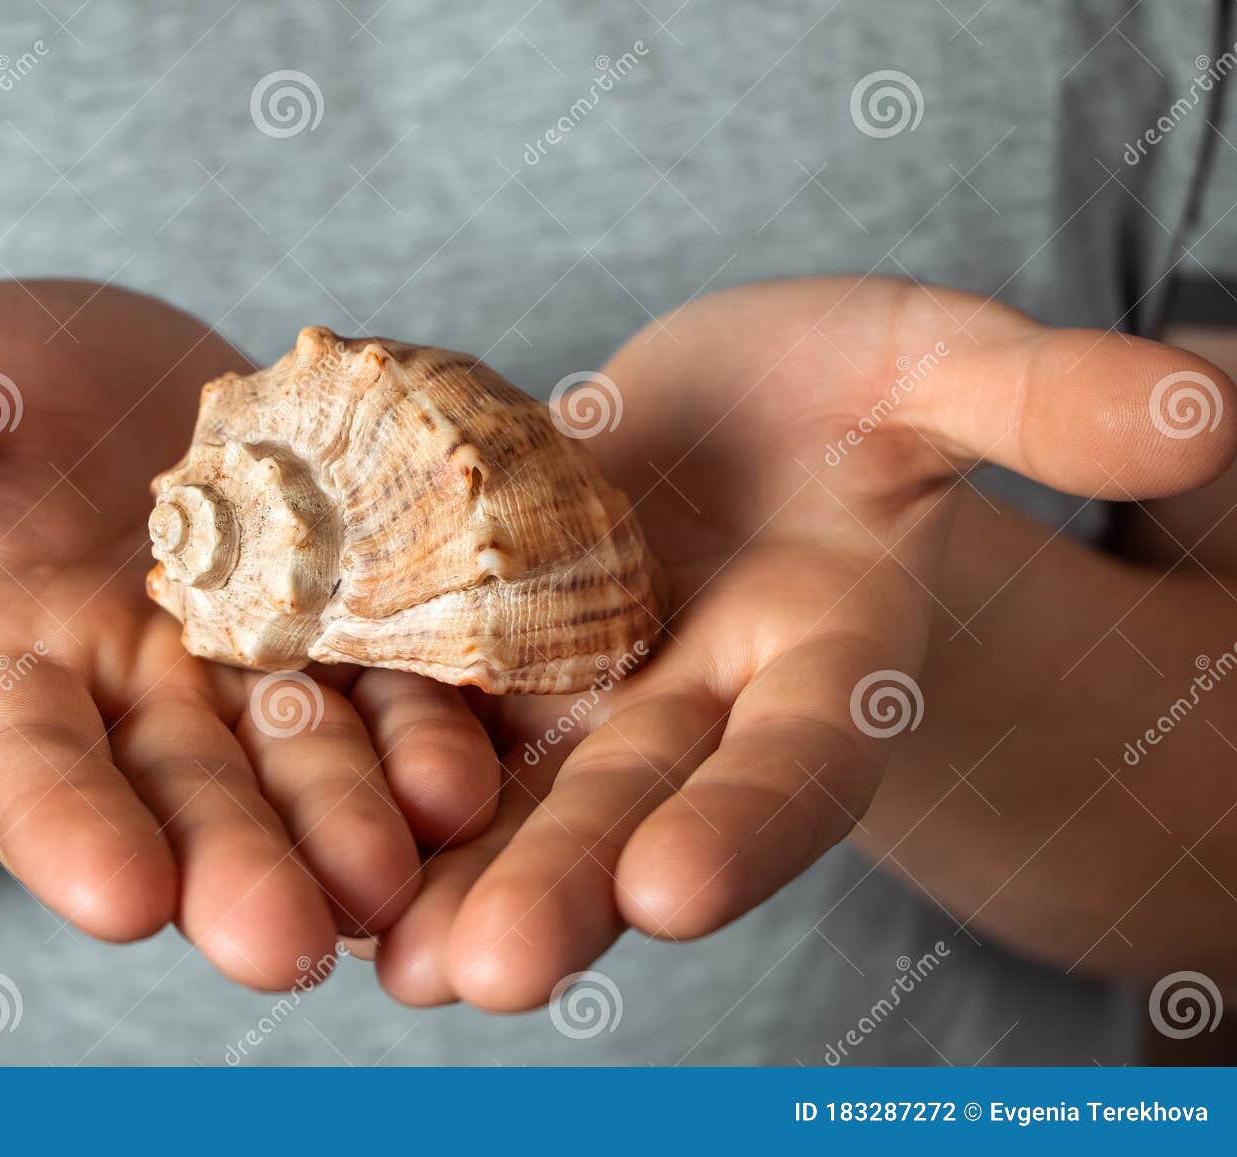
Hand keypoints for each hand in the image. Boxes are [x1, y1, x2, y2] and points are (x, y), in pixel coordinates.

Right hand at [0, 280, 497, 988]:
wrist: (132, 389)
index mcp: (14, 662)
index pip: (27, 764)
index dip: (64, 829)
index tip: (111, 893)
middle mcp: (145, 696)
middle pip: (189, 795)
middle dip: (233, 867)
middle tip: (283, 944)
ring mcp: (260, 668)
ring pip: (305, 758)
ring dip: (349, 823)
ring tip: (395, 875)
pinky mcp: (357, 628)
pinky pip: (397, 683)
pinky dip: (429, 727)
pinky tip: (469, 773)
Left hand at [372, 275, 1236, 1008]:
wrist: (704, 413)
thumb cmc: (835, 387)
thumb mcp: (929, 367)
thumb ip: (1036, 399)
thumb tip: (1216, 401)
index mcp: (816, 669)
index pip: (795, 763)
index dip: (748, 821)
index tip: (681, 887)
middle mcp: (692, 715)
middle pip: (632, 811)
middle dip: (568, 887)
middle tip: (490, 971)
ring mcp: (577, 703)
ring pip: (518, 805)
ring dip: (456, 884)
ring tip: (393, 963)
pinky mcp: (481, 665)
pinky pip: (424, 734)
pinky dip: (377, 790)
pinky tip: (316, 850)